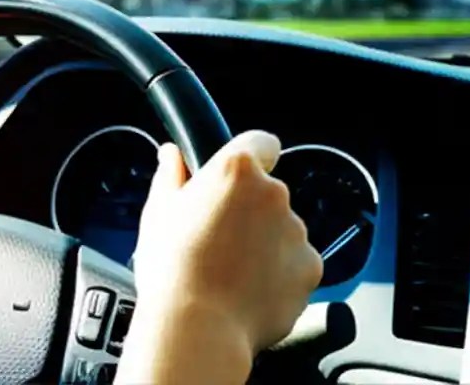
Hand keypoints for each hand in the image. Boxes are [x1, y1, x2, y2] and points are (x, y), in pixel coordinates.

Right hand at [120, 132, 321, 382]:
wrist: (197, 327)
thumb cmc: (172, 270)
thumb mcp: (158, 213)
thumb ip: (171, 175)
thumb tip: (171, 154)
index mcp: (236, 170)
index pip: (261, 142)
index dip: (250, 156)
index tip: (236, 177)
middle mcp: (274, 194)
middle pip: (267, 191)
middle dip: (249, 209)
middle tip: (217, 237)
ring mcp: (296, 231)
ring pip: (282, 228)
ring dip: (264, 242)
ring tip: (230, 270)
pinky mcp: (310, 267)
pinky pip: (295, 262)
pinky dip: (279, 272)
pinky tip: (248, 288)